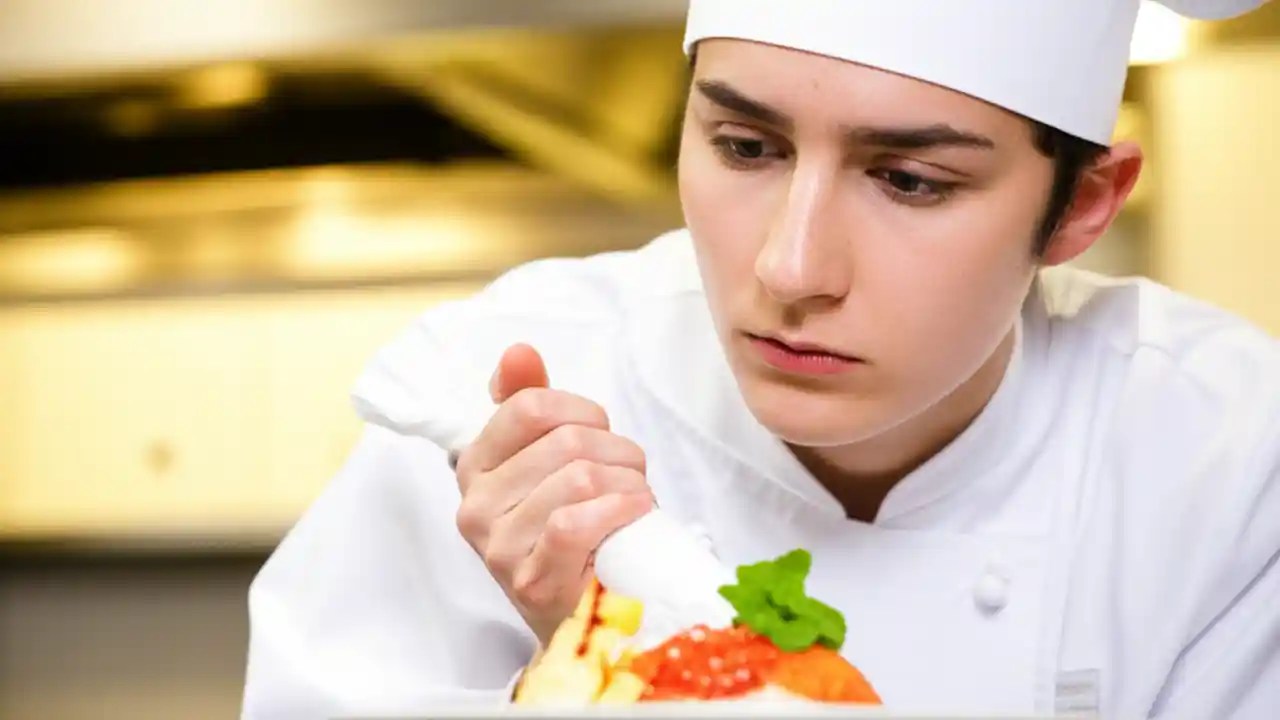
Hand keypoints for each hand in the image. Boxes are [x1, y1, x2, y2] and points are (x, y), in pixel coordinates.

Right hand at [454, 344, 653, 645]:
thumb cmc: (572, 533)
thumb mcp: (547, 462)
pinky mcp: (532, 582)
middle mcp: (475, 507)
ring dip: (628, 483)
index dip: (582, 410)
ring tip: (633, 500)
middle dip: (616, 451)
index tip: (599, 433)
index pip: (529, 406)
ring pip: (580, 478)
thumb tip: (518, 352)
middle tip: (627, 476)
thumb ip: (529, 403)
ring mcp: (500, 548)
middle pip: (565, 441)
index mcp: (474, 467)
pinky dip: (620, 511)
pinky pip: (577, 522)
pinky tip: (634, 516)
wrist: (581, 618)